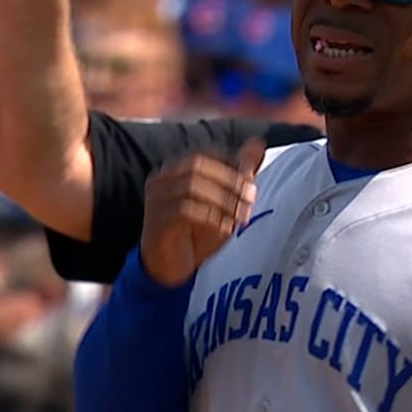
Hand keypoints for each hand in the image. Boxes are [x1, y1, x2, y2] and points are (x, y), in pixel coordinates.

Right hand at [139, 138, 266, 286]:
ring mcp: (154, 200)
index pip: (204, 155)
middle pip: (196, 165)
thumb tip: (257, 144)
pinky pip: (185, 211)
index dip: (230, 164)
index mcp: (173, 170)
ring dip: (222, 200)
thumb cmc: (196, 233)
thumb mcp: (223, 202)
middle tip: (252, 197)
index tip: (252, 182)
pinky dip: (211, 218)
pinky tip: (227, 229)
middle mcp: (159, 180)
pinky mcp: (155, 221)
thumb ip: (238, 174)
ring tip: (241, 216)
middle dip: (228, 180)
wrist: (170, 267)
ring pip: (191, 186)